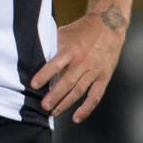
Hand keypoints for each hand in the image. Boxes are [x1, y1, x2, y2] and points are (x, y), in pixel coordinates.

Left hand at [31, 7, 126, 122]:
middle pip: (67, 82)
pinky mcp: (103, 77)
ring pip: (79, 91)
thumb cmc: (81, 31)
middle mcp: (83, 61)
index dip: (44, 75)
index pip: (55, 64)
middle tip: (44, 106)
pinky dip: (86, 108)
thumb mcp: (64, 33)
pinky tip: (76, 118)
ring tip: (54, 112)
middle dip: (55, 95)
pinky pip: (95, 96)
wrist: (108, 25)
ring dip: (66, 103)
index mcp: (71, 49)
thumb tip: (33, 58)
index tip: (34, 85)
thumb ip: (51, 46)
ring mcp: (94, 70)